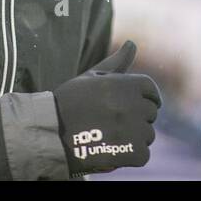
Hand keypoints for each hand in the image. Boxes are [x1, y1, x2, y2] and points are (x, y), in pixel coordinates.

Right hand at [52, 40, 161, 174]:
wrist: (50, 132)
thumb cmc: (70, 102)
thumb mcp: (92, 77)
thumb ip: (117, 62)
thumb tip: (133, 43)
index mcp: (124, 84)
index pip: (150, 90)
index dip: (144, 98)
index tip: (134, 106)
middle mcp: (130, 104)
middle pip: (149, 113)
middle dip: (135, 118)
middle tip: (112, 123)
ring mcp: (131, 129)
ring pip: (147, 135)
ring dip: (133, 138)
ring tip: (109, 137)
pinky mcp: (130, 152)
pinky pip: (143, 155)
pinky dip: (130, 156)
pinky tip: (113, 151)